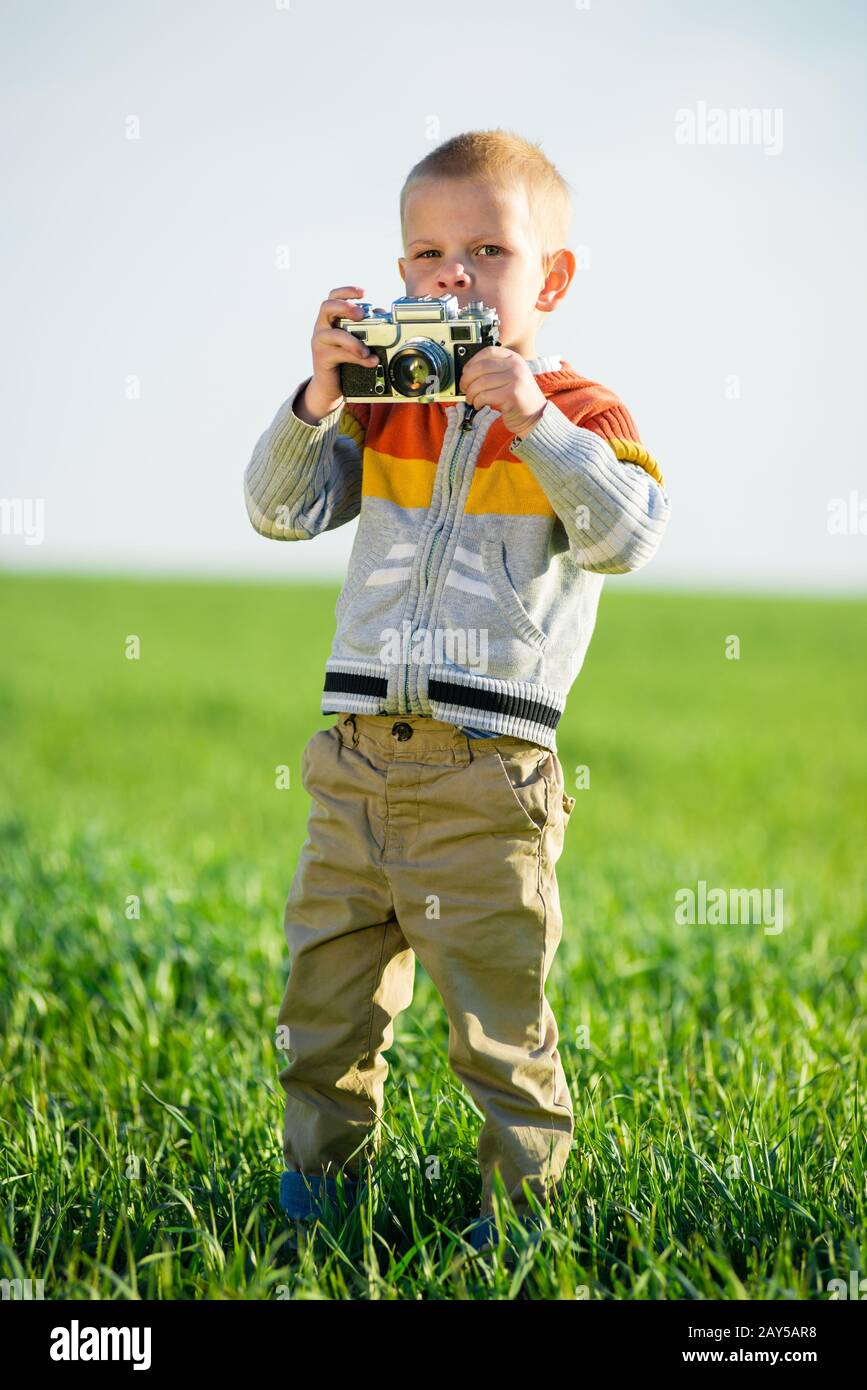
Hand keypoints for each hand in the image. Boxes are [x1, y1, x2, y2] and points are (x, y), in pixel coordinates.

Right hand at [301, 285, 377, 420]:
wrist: (330, 384)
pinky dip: (356, 357)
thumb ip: (368, 327)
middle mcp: (321, 326)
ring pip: (334, 334)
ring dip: (353, 340)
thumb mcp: (356, 340)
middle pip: (327, 307)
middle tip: (361, 315)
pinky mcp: (321, 358)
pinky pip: (339, 354)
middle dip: (345, 307)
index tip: (364, 293)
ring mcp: (319, 342)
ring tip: (367, 350)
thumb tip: (383, 315)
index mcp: (330, 318)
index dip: (347, 291)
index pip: (333, 296)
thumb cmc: (344, 358)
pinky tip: (370, 361)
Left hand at [459, 346, 546, 436]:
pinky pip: (485, 396)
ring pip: (480, 383)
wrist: (536, 416)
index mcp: (514, 358)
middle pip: (481, 367)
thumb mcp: (510, 377)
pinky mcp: (512, 395)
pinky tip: (479, 405)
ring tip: (471, 399)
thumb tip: (467, 372)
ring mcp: (515, 379)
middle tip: (464, 389)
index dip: (472, 362)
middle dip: (467, 380)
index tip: (466, 372)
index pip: (488, 352)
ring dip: (471, 393)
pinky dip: (477, 402)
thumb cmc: (519, 398)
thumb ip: (494, 371)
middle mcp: (516, 366)